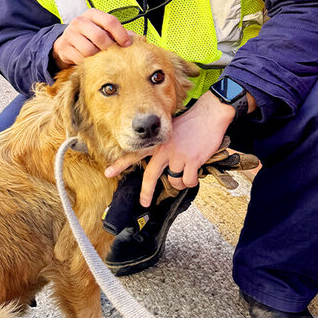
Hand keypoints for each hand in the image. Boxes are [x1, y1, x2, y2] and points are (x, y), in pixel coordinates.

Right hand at [52, 8, 131, 68]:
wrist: (65, 42)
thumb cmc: (88, 35)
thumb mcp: (101, 29)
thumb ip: (117, 32)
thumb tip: (136, 39)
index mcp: (93, 14)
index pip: (110, 21)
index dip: (121, 34)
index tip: (126, 44)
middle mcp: (80, 21)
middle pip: (100, 36)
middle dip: (108, 48)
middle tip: (112, 53)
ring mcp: (70, 34)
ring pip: (89, 50)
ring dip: (97, 57)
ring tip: (100, 57)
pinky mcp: (64, 47)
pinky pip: (80, 58)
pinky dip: (87, 63)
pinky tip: (89, 61)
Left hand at [105, 92, 235, 206]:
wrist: (209, 114)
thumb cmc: (191, 122)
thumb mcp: (170, 130)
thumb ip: (163, 144)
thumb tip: (163, 164)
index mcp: (157, 142)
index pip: (135, 154)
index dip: (120, 164)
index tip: (108, 173)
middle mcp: (164, 149)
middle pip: (150, 176)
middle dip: (146, 193)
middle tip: (144, 202)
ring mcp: (177, 155)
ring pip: (174, 181)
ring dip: (180, 182)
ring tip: (187, 171)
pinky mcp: (192, 160)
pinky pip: (188, 181)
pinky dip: (192, 181)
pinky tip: (195, 172)